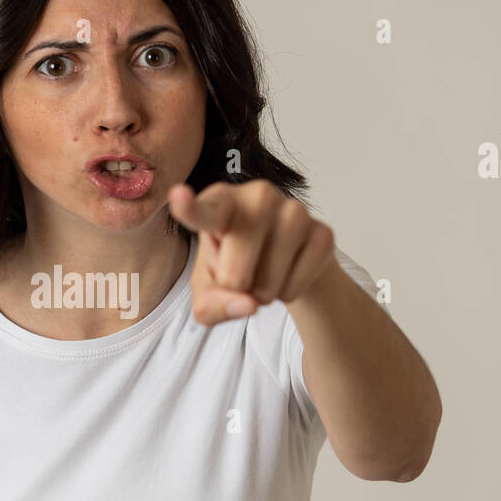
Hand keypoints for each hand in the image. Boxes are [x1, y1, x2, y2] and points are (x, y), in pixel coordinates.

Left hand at [167, 179, 335, 325]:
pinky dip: (288, 293)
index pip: (205, 211)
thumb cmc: (232, 264)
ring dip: (263, 294)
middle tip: (241, 273)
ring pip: (267, 284)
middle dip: (235, 290)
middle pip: (234, 275)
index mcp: (220, 201)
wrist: (284, 256)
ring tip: (264, 272)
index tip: (178, 196)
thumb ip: (211, 304)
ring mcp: (294, 210)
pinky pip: (295, 286)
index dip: (190, 208)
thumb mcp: (209, 290)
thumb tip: (248, 304)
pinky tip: (287, 273)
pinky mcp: (322, 233)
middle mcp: (257, 195)